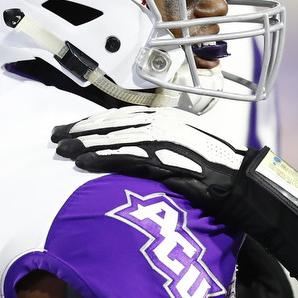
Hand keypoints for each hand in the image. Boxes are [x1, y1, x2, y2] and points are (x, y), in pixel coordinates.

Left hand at [53, 106, 248, 218]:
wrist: (242, 181)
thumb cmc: (215, 170)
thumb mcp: (183, 147)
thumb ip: (158, 145)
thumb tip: (133, 151)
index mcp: (165, 117)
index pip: (121, 116)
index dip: (94, 121)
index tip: (72, 127)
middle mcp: (162, 123)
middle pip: (112, 123)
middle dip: (81, 129)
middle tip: (55, 135)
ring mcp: (163, 140)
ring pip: (115, 138)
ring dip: (85, 143)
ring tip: (62, 148)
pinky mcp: (165, 160)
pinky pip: (126, 158)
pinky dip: (102, 158)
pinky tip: (82, 163)